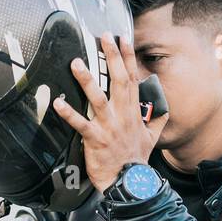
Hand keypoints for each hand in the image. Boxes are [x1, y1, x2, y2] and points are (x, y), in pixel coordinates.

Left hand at [52, 32, 168, 192]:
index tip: (123, 38)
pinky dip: (69, 114)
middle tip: (104, 37)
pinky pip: (81, 125)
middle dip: (112, 57)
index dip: (128, 57)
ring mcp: (109, 127)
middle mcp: (122, 116)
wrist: (130, 183)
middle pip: (118, 81)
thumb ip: (156, 121)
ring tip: (76, 63)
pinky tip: (58, 103)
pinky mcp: (96, 140)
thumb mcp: (152, 138)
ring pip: (98, 99)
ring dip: (87, 80)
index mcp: (134, 112)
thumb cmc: (137, 160)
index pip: (132, 79)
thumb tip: (163, 109)